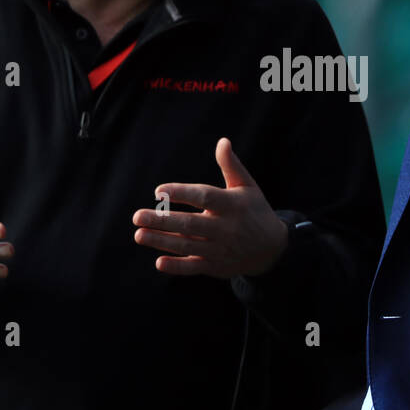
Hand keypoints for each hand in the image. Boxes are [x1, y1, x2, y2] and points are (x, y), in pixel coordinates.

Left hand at [132, 137, 288, 277]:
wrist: (272, 249)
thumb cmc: (254, 210)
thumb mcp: (247, 186)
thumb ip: (231, 166)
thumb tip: (222, 141)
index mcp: (232, 205)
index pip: (204, 197)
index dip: (181, 193)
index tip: (158, 190)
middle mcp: (226, 228)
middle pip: (190, 224)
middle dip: (162, 221)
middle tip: (137, 216)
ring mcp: (220, 249)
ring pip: (187, 246)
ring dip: (162, 241)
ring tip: (139, 234)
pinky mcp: (216, 266)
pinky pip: (194, 268)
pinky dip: (177, 267)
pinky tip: (159, 262)